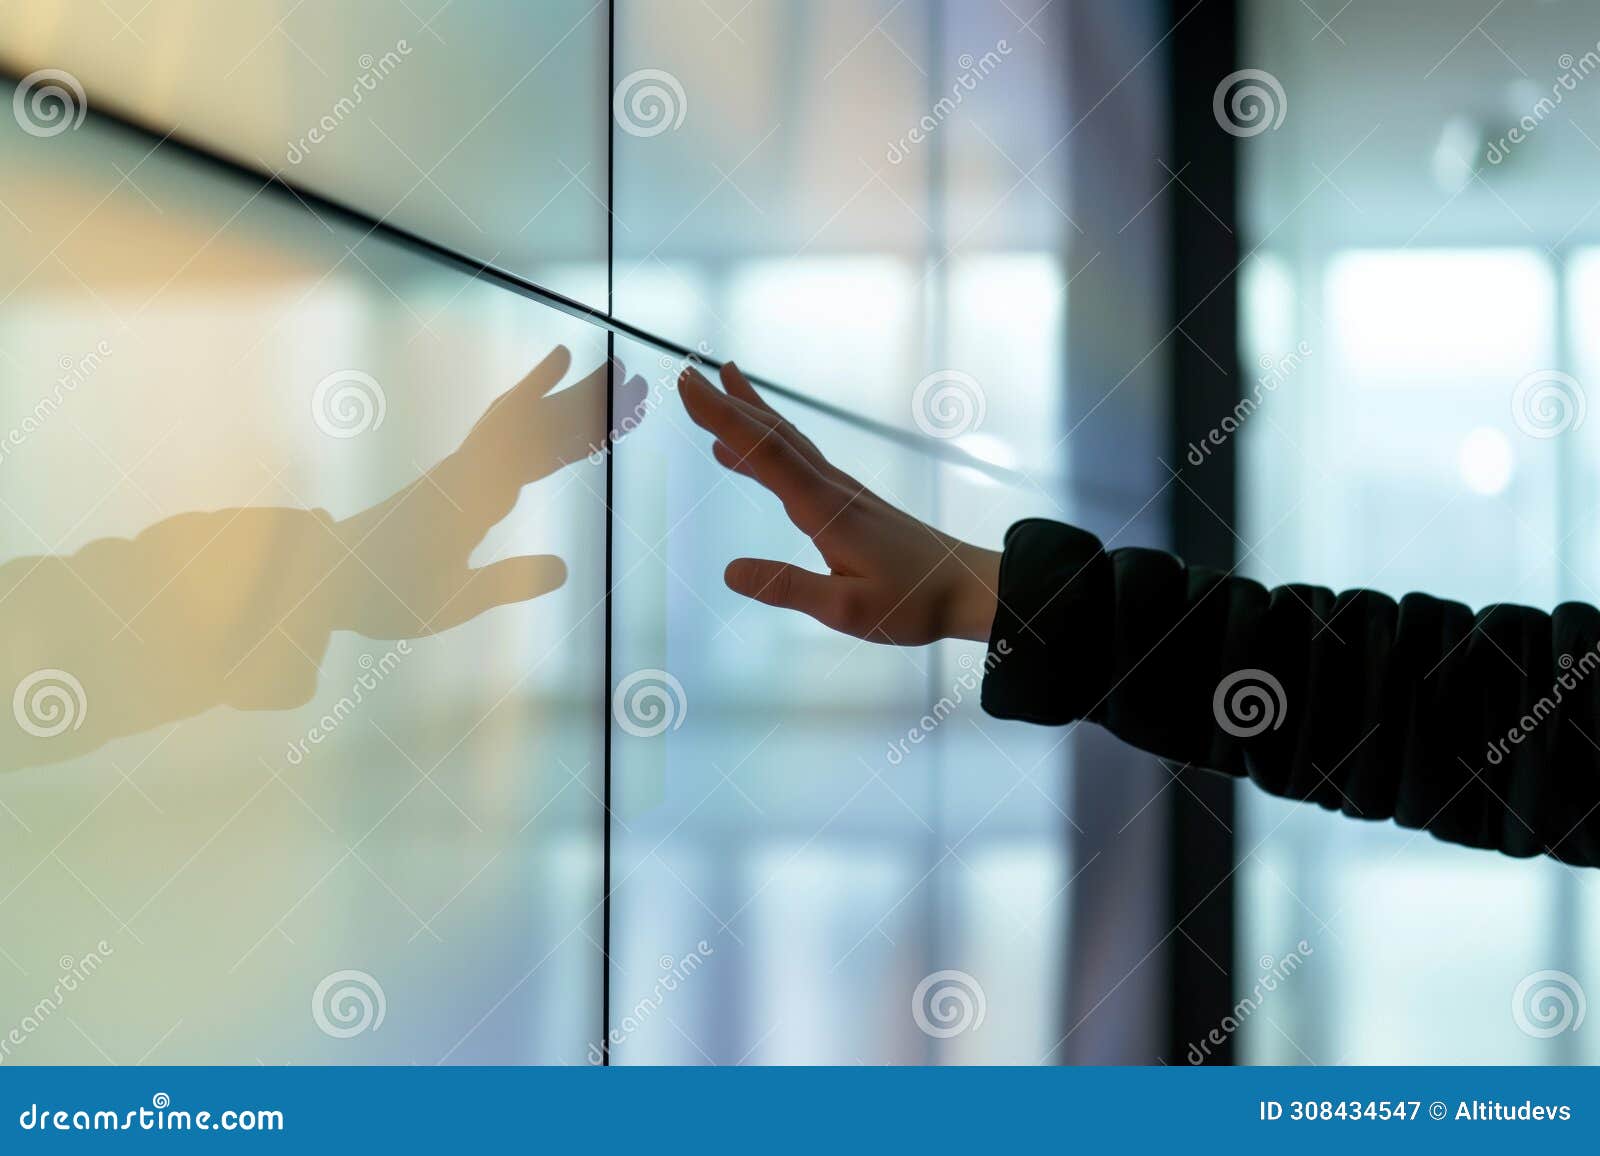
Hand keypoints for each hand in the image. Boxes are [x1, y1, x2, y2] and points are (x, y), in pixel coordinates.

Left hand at [329, 346, 644, 637]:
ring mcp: (461, 474)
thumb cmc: (384, 594)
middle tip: (629, 377)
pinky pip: (504, 444)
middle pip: (534, 423)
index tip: (617, 400)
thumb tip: (565, 567)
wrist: (329, 576)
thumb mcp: (449, 602)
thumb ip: (505, 583)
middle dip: (583, 401)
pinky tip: (548, 425)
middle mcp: (468, 473)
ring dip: (563, 408)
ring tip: (604, 391)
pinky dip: (533, 426)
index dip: (579, 422)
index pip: (535, 446)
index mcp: (470, 495)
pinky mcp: (456, 483)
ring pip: (521, 428)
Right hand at [679, 361, 999, 644]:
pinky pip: (797, 460)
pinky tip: (746, 457)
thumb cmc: (913, 603)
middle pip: (773, 434)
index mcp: (825, 510)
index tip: (689, 384)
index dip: (723, 416)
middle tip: (688, 375)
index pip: (765, 452)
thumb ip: (788, 588)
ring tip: (716, 391)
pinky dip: (765, 445)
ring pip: (787, 441)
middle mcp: (831, 489)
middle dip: (727, 403)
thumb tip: (729, 571)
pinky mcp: (848, 501)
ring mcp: (841, 491)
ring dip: (748, 415)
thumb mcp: (846, 611)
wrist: (968, 588)